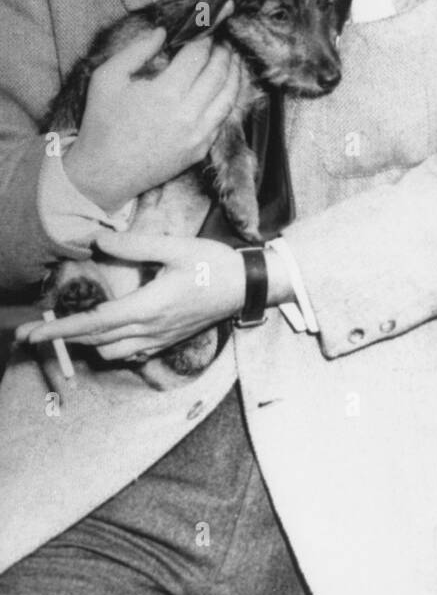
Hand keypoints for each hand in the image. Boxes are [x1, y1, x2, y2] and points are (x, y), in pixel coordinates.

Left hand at [17, 232, 244, 363]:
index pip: (94, 322)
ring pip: (110, 351)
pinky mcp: (167, 340)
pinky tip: (105, 335)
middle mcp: (150, 328)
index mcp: (149, 307)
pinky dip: (108, 347)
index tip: (33, 333)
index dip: (60, 328)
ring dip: (84, 343)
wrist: (247, 287)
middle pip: (95, 341)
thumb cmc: (215, 264)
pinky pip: (129, 353)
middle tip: (32, 334)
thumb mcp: (177, 247)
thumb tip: (97, 242)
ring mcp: (159, 338)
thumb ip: (136, 246)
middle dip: (61, 339)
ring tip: (66, 329)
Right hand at [63, 29, 241, 211]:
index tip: (210, 26)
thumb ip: (136, 50)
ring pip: (230, 96)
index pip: (198, 56)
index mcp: (166, 93)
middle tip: (224, 41)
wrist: (104, 173)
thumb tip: (163, 31)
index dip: (206, 37)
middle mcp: (189, 113)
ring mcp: (198, 134)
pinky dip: (230, 98)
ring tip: (233, 59)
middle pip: (219, 73)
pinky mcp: (201, 149)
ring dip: (235, 74)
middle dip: (224, 53)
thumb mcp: (107, 79)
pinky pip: (224, 118)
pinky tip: (229, 87)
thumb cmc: (102, 123)